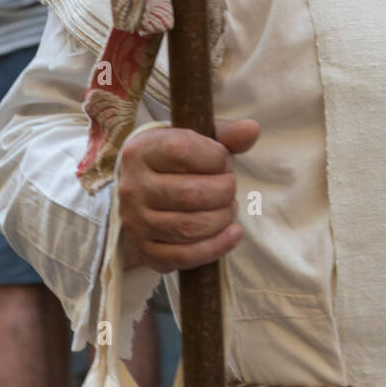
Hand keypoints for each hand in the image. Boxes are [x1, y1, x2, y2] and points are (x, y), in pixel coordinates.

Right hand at [117, 117, 259, 272]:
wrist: (142, 189)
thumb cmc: (174, 161)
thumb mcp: (194, 139)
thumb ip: (225, 134)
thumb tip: (251, 130)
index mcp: (142, 151)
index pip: (183, 151)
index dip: (216, 157)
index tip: (225, 161)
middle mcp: (133, 187)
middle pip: (190, 194)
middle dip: (224, 191)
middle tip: (229, 187)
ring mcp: (136, 221)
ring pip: (189, 227)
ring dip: (222, 218)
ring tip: (229, 207)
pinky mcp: (144, 249)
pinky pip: (182, 256)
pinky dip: (215, 247)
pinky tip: (233, 234)